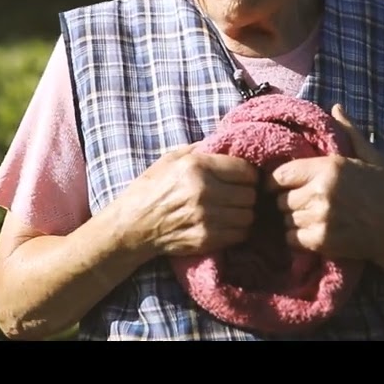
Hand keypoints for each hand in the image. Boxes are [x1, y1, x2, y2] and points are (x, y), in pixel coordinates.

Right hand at [116, 143, 258, 257]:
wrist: (132, 226)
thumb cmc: (151, 189)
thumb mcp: (171, 158)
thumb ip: (201, 149)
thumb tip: (228, 143)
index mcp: (196, 166)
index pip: (246, 170)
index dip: (247, 173)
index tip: (241, 177)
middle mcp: (203, 191)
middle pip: (250, 193)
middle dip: (247, 193)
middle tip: (236, 194)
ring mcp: (206, 218)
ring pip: (249, 215)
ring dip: (243, 212)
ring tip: (231, 209)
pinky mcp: (206, 239)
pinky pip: (240, 233)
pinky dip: (237, 229)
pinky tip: (225, 224)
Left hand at [266, 104, 383, 269]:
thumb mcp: (371, 158)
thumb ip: (349, 133)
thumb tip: (336, 107)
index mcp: (330, 167)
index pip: (281, 174)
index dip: (278, 181)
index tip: (285, 185)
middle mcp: (322, 190)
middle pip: (281, 198)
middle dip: (288, 201)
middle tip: (303, 203)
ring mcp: (321, 217)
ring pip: (286, 220)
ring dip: (293, 220)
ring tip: (310, 218)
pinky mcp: (323, 241)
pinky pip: (292, 239)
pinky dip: (298, 238)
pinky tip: (313, 233)